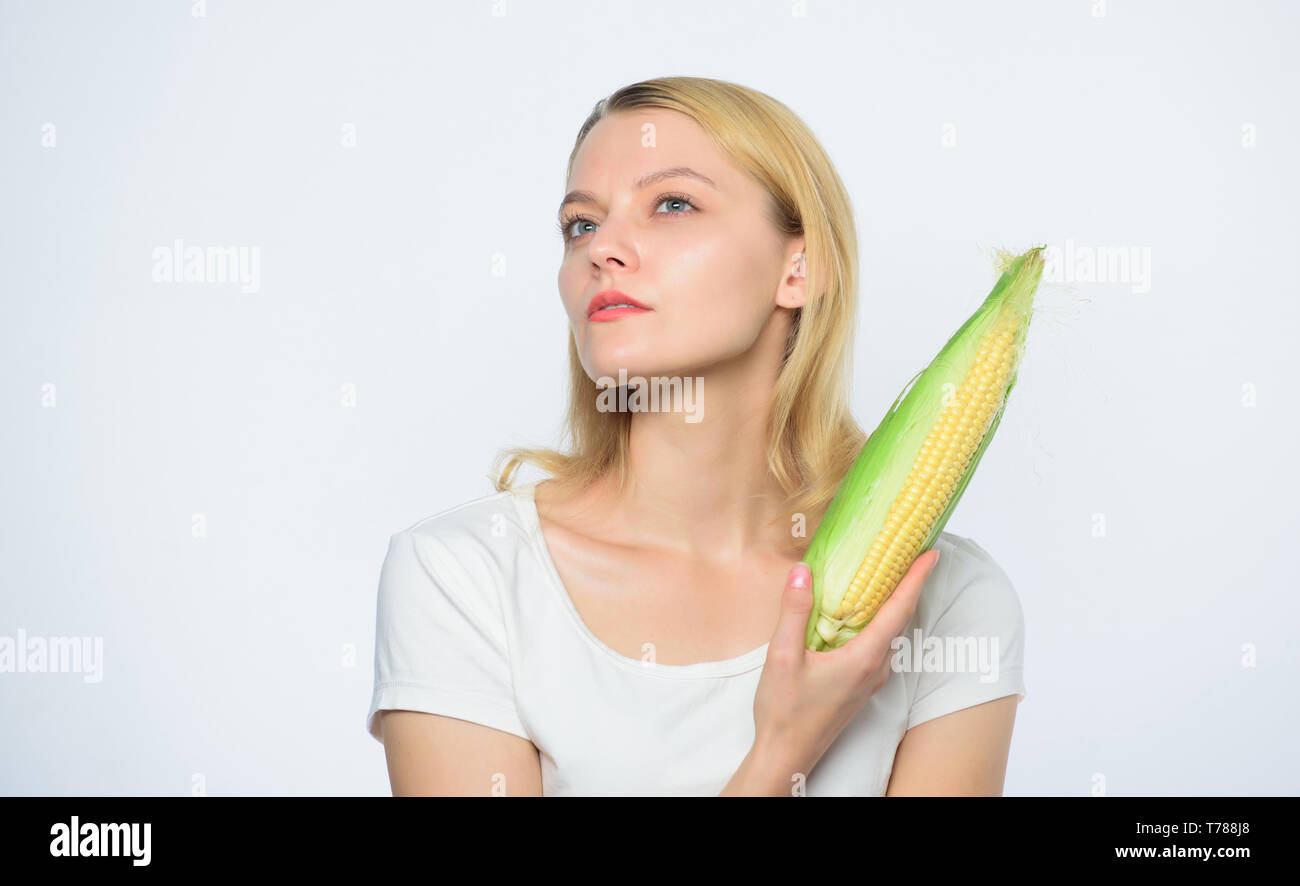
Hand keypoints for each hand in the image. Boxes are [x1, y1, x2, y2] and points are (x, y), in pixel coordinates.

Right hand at [750, 549, 940, 779]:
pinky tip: (866, 615)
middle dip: (911, 585)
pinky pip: (880, 646)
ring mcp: (870, 680)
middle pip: (902, 619)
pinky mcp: (860, 686)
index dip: (916, 579)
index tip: (931, 554)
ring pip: (892, 634)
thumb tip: (802, 572)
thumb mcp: (783, 656)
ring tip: (895, 577)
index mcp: (863, 658)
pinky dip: (882, 622)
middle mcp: (875, 669)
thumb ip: (794, 611)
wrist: (786, 755)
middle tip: (914, 555)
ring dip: (897, 604)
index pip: (898, 610)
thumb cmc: (785, 712)